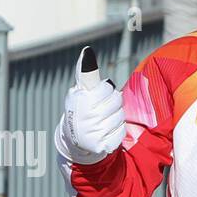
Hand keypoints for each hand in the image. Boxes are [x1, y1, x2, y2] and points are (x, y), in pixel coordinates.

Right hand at [58, 47, 125, 163]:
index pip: (107, 87)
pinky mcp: (103, 145)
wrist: (75, 140)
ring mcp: (94, 133)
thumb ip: (86, 72)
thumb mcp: (80, 91)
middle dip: (112, 102)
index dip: (104, 90)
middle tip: (102, 108)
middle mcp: (86, 116)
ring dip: (116, 116)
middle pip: (116, 101)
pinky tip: (107, 130)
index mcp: (80, 100)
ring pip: (120, 116)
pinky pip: (121, 132)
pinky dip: (117, 130)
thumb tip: (87, 51)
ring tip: (104, 119)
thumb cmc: (80, 109)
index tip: (97, 96)